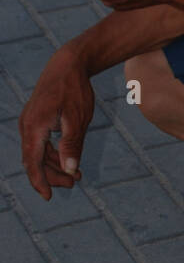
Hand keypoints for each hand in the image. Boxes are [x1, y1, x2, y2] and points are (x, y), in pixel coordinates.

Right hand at [19, 50, 94, 199]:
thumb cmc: (74, 90)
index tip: (48, 198)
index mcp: (34, 127)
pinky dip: (53, 154)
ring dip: (54, 166)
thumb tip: (70, 171)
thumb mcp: (77, 119)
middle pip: (34, 160)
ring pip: (38, 153)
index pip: (32, 162)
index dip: (40, 182)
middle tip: (74, 185)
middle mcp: (27, 126)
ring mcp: (30, 123)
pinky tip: (68, 160)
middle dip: (52, 176)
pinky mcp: (36, 121)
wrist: (67, 65)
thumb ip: (72, 146)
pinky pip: (40, 144)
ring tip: (76, 176)